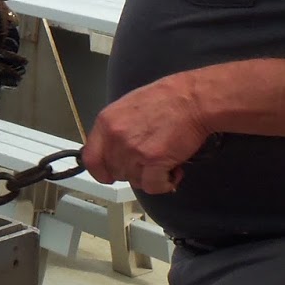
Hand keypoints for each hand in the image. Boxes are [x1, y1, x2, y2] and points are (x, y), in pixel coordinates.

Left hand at [81, 70, 211, 194]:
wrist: (193, 99)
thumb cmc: (167, 99)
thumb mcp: (128, 108)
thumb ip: (116, 129)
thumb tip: (114, 150)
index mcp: (106, 122)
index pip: (91, 158)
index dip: (101, 172)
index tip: (109, 176)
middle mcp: (115, 136)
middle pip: (115, 171)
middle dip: (133, 171)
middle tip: (149, 163)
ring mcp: (133, 149)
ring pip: (134, 180)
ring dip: (150, 177)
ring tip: (164, 163)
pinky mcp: (154, 160)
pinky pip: (152, 186)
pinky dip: (164, 184)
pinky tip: (174, 172)